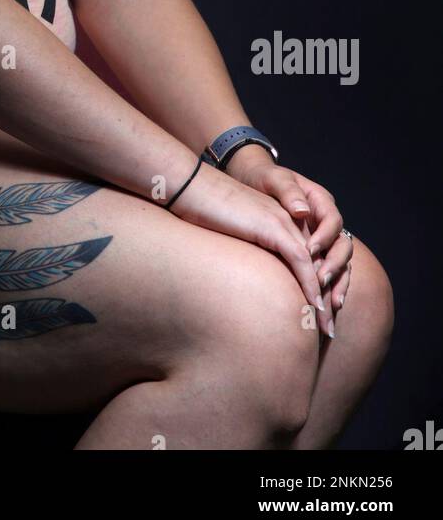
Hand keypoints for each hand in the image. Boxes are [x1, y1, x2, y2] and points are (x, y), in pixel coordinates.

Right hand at [165, 155, 331, 336]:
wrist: (191, 186)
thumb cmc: (203, 212)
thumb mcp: (232, 236)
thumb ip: (247, 253)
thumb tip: (244, 283)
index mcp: (280, 223)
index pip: (310, 261)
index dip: (317, 291)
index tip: (317, 321)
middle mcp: (288, 222)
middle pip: (319, 266)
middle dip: (327, 301)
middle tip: (329, 333)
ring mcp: (283, 223)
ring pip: (316, 266)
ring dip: (324, 300)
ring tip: (327, 330)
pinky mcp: (274, 227)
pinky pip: (301, 261)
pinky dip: (310, 285)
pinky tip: (315, 307)